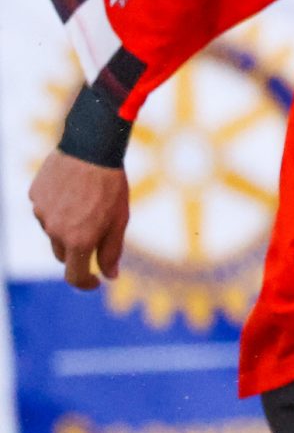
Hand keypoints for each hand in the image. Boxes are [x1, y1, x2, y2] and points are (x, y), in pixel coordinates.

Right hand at [28, 150, 129, 290]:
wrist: (90, 149)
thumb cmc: (111, 187)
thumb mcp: (119, 221)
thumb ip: (112, 251)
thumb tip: (110, 276)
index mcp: (78, 240)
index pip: (74, 275)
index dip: (85, 283)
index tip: (95, 281)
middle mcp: (55, 230)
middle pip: (63, 253)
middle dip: (78, 250)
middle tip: (96, 232)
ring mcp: (41, 212)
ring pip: (53, 230)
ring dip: (67, 226)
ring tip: (86, 203)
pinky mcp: (34, 196)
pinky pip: (46, 210)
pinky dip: (57, 208)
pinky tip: (72, 191)